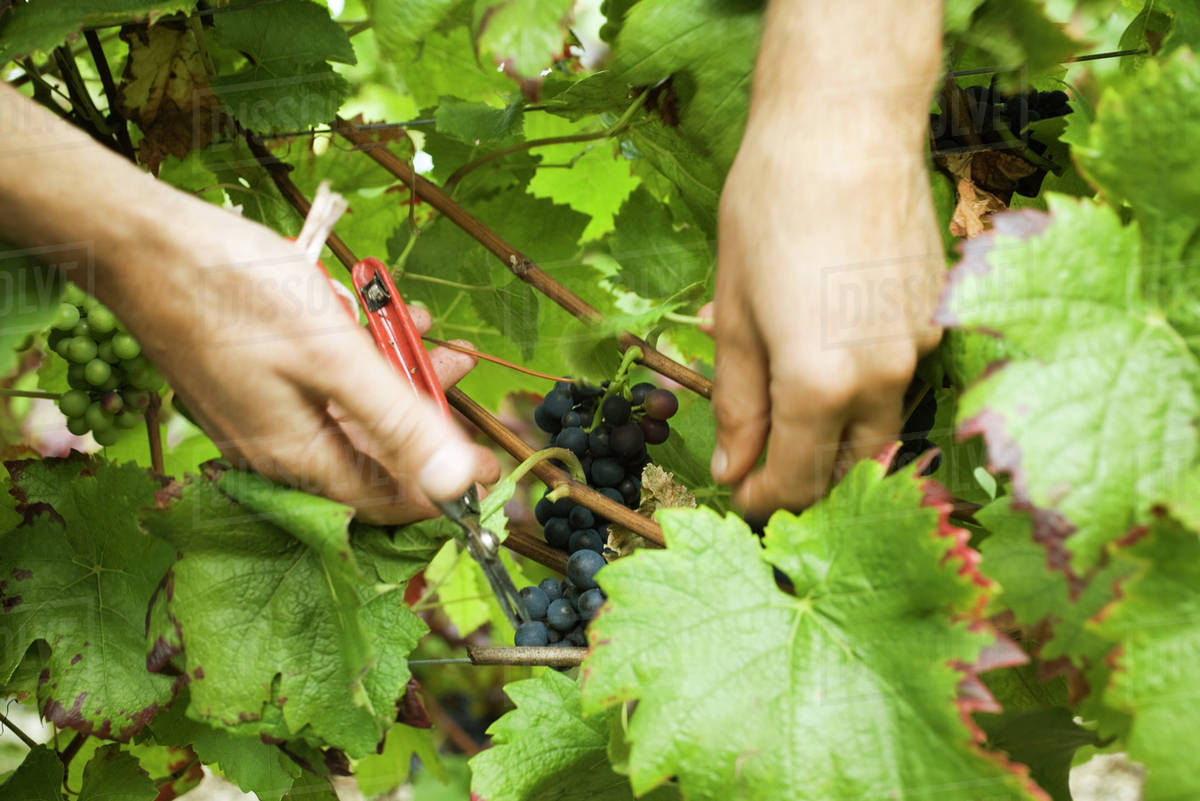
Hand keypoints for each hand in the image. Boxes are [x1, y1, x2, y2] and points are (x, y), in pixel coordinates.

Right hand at [98, 202, 498, 524]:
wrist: (143, 242)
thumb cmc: (235, 291)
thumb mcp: (335, 356)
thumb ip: (398, 421)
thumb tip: (457, 483)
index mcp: (298, 456)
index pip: (386, 498)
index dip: (443, 486)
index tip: (489, 462)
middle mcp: (278, 447)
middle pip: (373, 453)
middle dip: (427, 416)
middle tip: (462, 374)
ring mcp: (262, 413)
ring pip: (350, 412)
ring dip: (397, 376)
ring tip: (433, 336)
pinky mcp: (254, 379)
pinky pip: (321, 385)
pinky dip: (358, 358)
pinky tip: (379, 316)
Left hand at [708, 129, 943, 520]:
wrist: (845, 125)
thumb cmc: (771, 209)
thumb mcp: (734, 313)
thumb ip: (738, 402)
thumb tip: (732, 468)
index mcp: (822, 385)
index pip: (798, 481)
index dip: (764, 500)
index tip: (741, 497)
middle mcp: (885, 377)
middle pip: (852, 464)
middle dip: (809, 479)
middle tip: (768, 467)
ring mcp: (922, 344)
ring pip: (883, 421)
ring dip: (840, 434)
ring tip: (792, 407)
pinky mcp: (940, 313)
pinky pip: (901, 372)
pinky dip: (865, 382)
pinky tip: (829, 348)